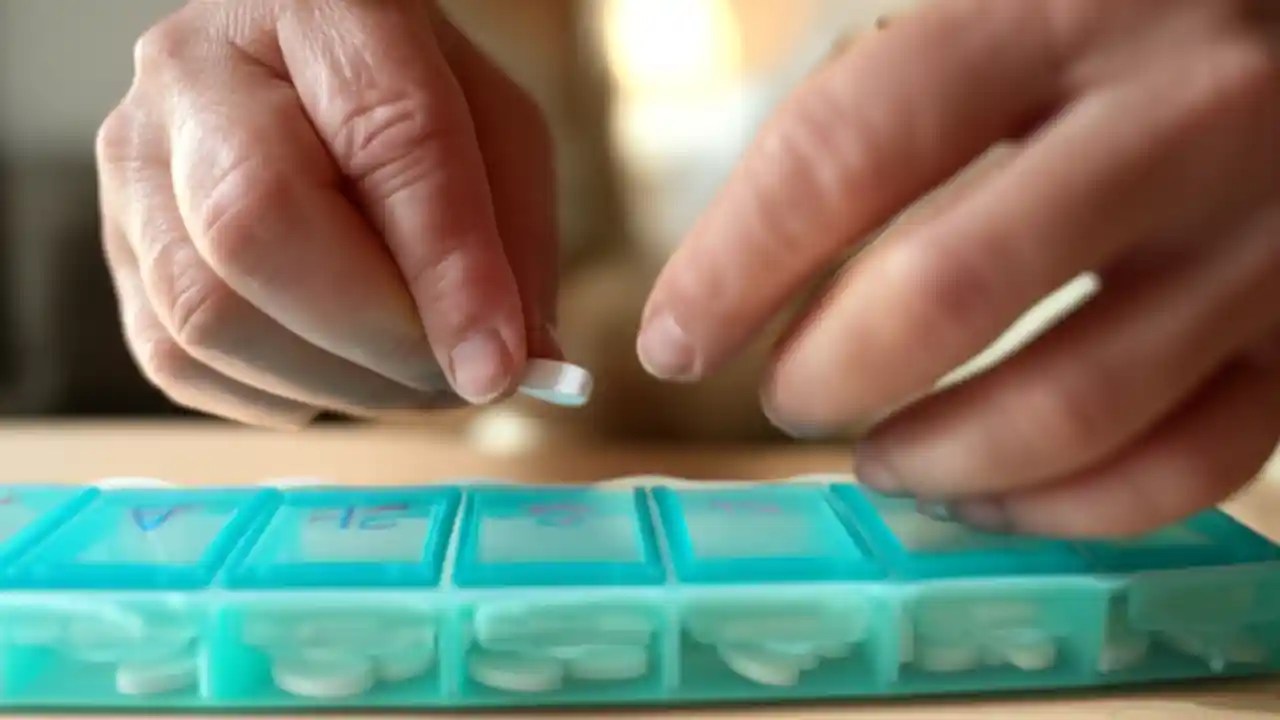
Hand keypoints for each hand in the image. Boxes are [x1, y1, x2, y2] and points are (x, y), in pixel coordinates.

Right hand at [97, 0, 558, 426]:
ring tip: (413, 379)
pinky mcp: (116, 247)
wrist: (300, 77)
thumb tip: (509, 365)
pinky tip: (341, 368)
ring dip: (339, 383)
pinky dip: (284, 395)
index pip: (387, 137)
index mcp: (318, 6)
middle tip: (456, 379)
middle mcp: (196, 70)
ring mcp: (135, 160)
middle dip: (378, 337)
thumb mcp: (495, 132)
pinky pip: (181, 363)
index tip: (497, 364)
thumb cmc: (409, 98)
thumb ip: (513, 239)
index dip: (448, 267)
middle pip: (255, 226)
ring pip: (206, 314)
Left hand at [639, 0, 1279, 536]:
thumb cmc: (1110, 27)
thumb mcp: (987, 9)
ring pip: (1068, 407)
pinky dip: (1058, 509)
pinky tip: (988, 494)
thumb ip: (866, 115)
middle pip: (948, 294)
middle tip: (789, 399)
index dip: (736, 266)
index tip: (676, 341)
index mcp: (1055, 8)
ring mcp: (1262, 235)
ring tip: (881, 458)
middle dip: (827, 376)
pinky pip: (1182, 468)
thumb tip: (722, 283)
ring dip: (934, 460)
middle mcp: (1175, 116)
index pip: (848, 149)